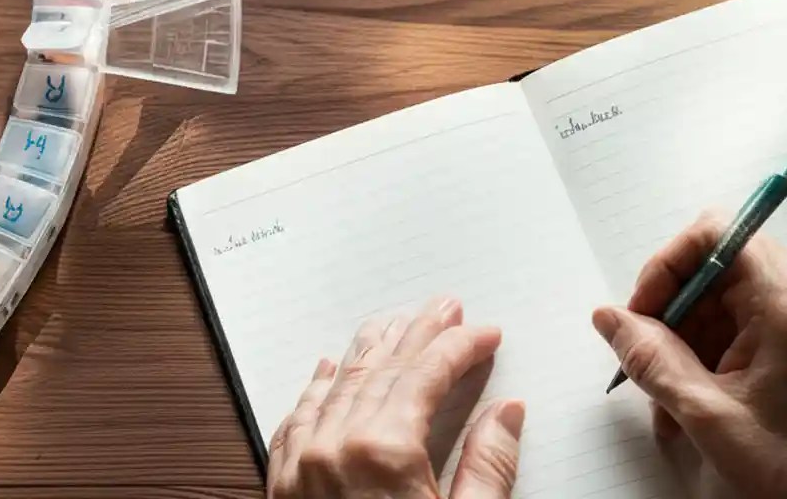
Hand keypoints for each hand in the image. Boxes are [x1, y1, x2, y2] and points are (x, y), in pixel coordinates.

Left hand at [268, 297, 525, 498]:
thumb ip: (488, 469)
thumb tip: (506, 413)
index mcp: (383, 452)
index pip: (427, 374)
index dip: (460, 347)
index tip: (485, 332)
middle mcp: (334, 446)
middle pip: (382, 367)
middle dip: (418, 332)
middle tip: (445, 306)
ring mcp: (300, 465)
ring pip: (336, 382)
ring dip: (369, 348)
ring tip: (395, 321)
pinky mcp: (280, 487)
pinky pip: (295, 418)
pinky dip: (315, 387)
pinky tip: (327, 367)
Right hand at [592, 214, 786, 498]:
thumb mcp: (704, 412)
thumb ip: (649, 356)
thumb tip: (608, 317)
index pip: (715, 236)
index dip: (667, 265)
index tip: (642, 310)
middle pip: (715, 264)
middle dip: (672, 309)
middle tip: (649, 355)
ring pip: (722, 293)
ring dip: (686, 335)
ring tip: (670, 392)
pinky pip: (740, 316)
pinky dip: (708, 347)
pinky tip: (694, 392)